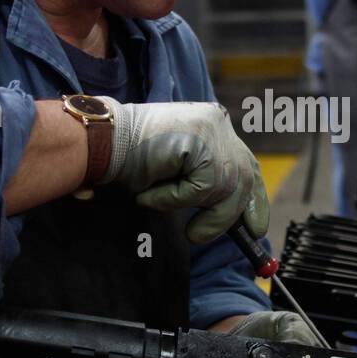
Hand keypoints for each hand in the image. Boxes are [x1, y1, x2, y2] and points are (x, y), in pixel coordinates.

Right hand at [97, 99, 266, 243]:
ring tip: (154, 198)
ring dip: (188, 206)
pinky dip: (173, 199)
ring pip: (223, 189)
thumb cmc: (130, 159)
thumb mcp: (179, 171)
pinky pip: (200, 189)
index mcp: (216, 125)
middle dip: (229, 215)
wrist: (100, 140)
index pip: (248, 165)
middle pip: (245, 179)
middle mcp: (219, 123)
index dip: (254, 200)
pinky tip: (150, 189)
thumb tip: (234, 218)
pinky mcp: (200, 142)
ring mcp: (212, 130)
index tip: (256, 229)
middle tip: (199, 235)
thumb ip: (207, 183)